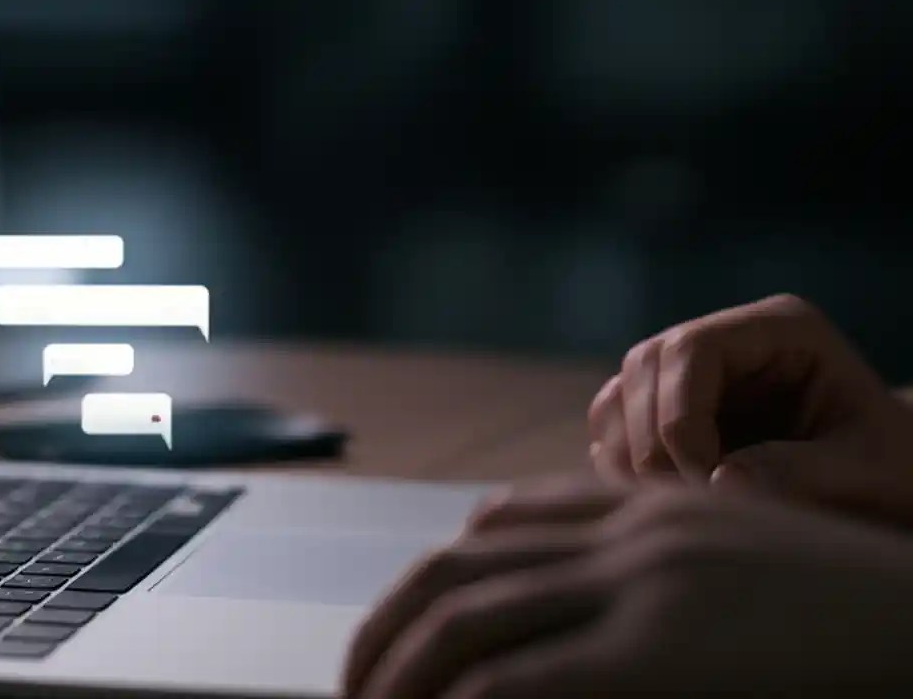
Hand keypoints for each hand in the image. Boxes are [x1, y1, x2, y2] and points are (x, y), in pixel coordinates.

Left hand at [342, 476, 912, 697]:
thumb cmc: (831, 598)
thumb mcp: (724, 555)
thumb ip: (644, 559)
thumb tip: (564, 610)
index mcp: (639, 505)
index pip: (497, 520)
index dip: (430, 573)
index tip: (397, 624)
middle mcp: (622, 532)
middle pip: (455, 567)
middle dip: (385, 627)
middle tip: (355, 683)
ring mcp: (637, 585)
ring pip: (467, 621)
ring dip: (399, 673)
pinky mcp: (658, 649)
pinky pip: (523, 678)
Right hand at [587, 293, 912, 526]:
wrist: (887, 490)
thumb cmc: (891, 475)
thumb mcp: (867, 473)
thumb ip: (800, 472)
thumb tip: (719, 481)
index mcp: (780, 328)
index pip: (692, 349)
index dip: (679, 414)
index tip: (701, 481)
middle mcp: (726, 339)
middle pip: (644, 366)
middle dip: (650, 440)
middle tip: (684, 503)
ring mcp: (689, 374)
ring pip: (619, 396)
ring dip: (628, 455)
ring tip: (670, 506)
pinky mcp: (667, 411)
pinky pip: (614, 428)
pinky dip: (620, 465)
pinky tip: (657, 501)